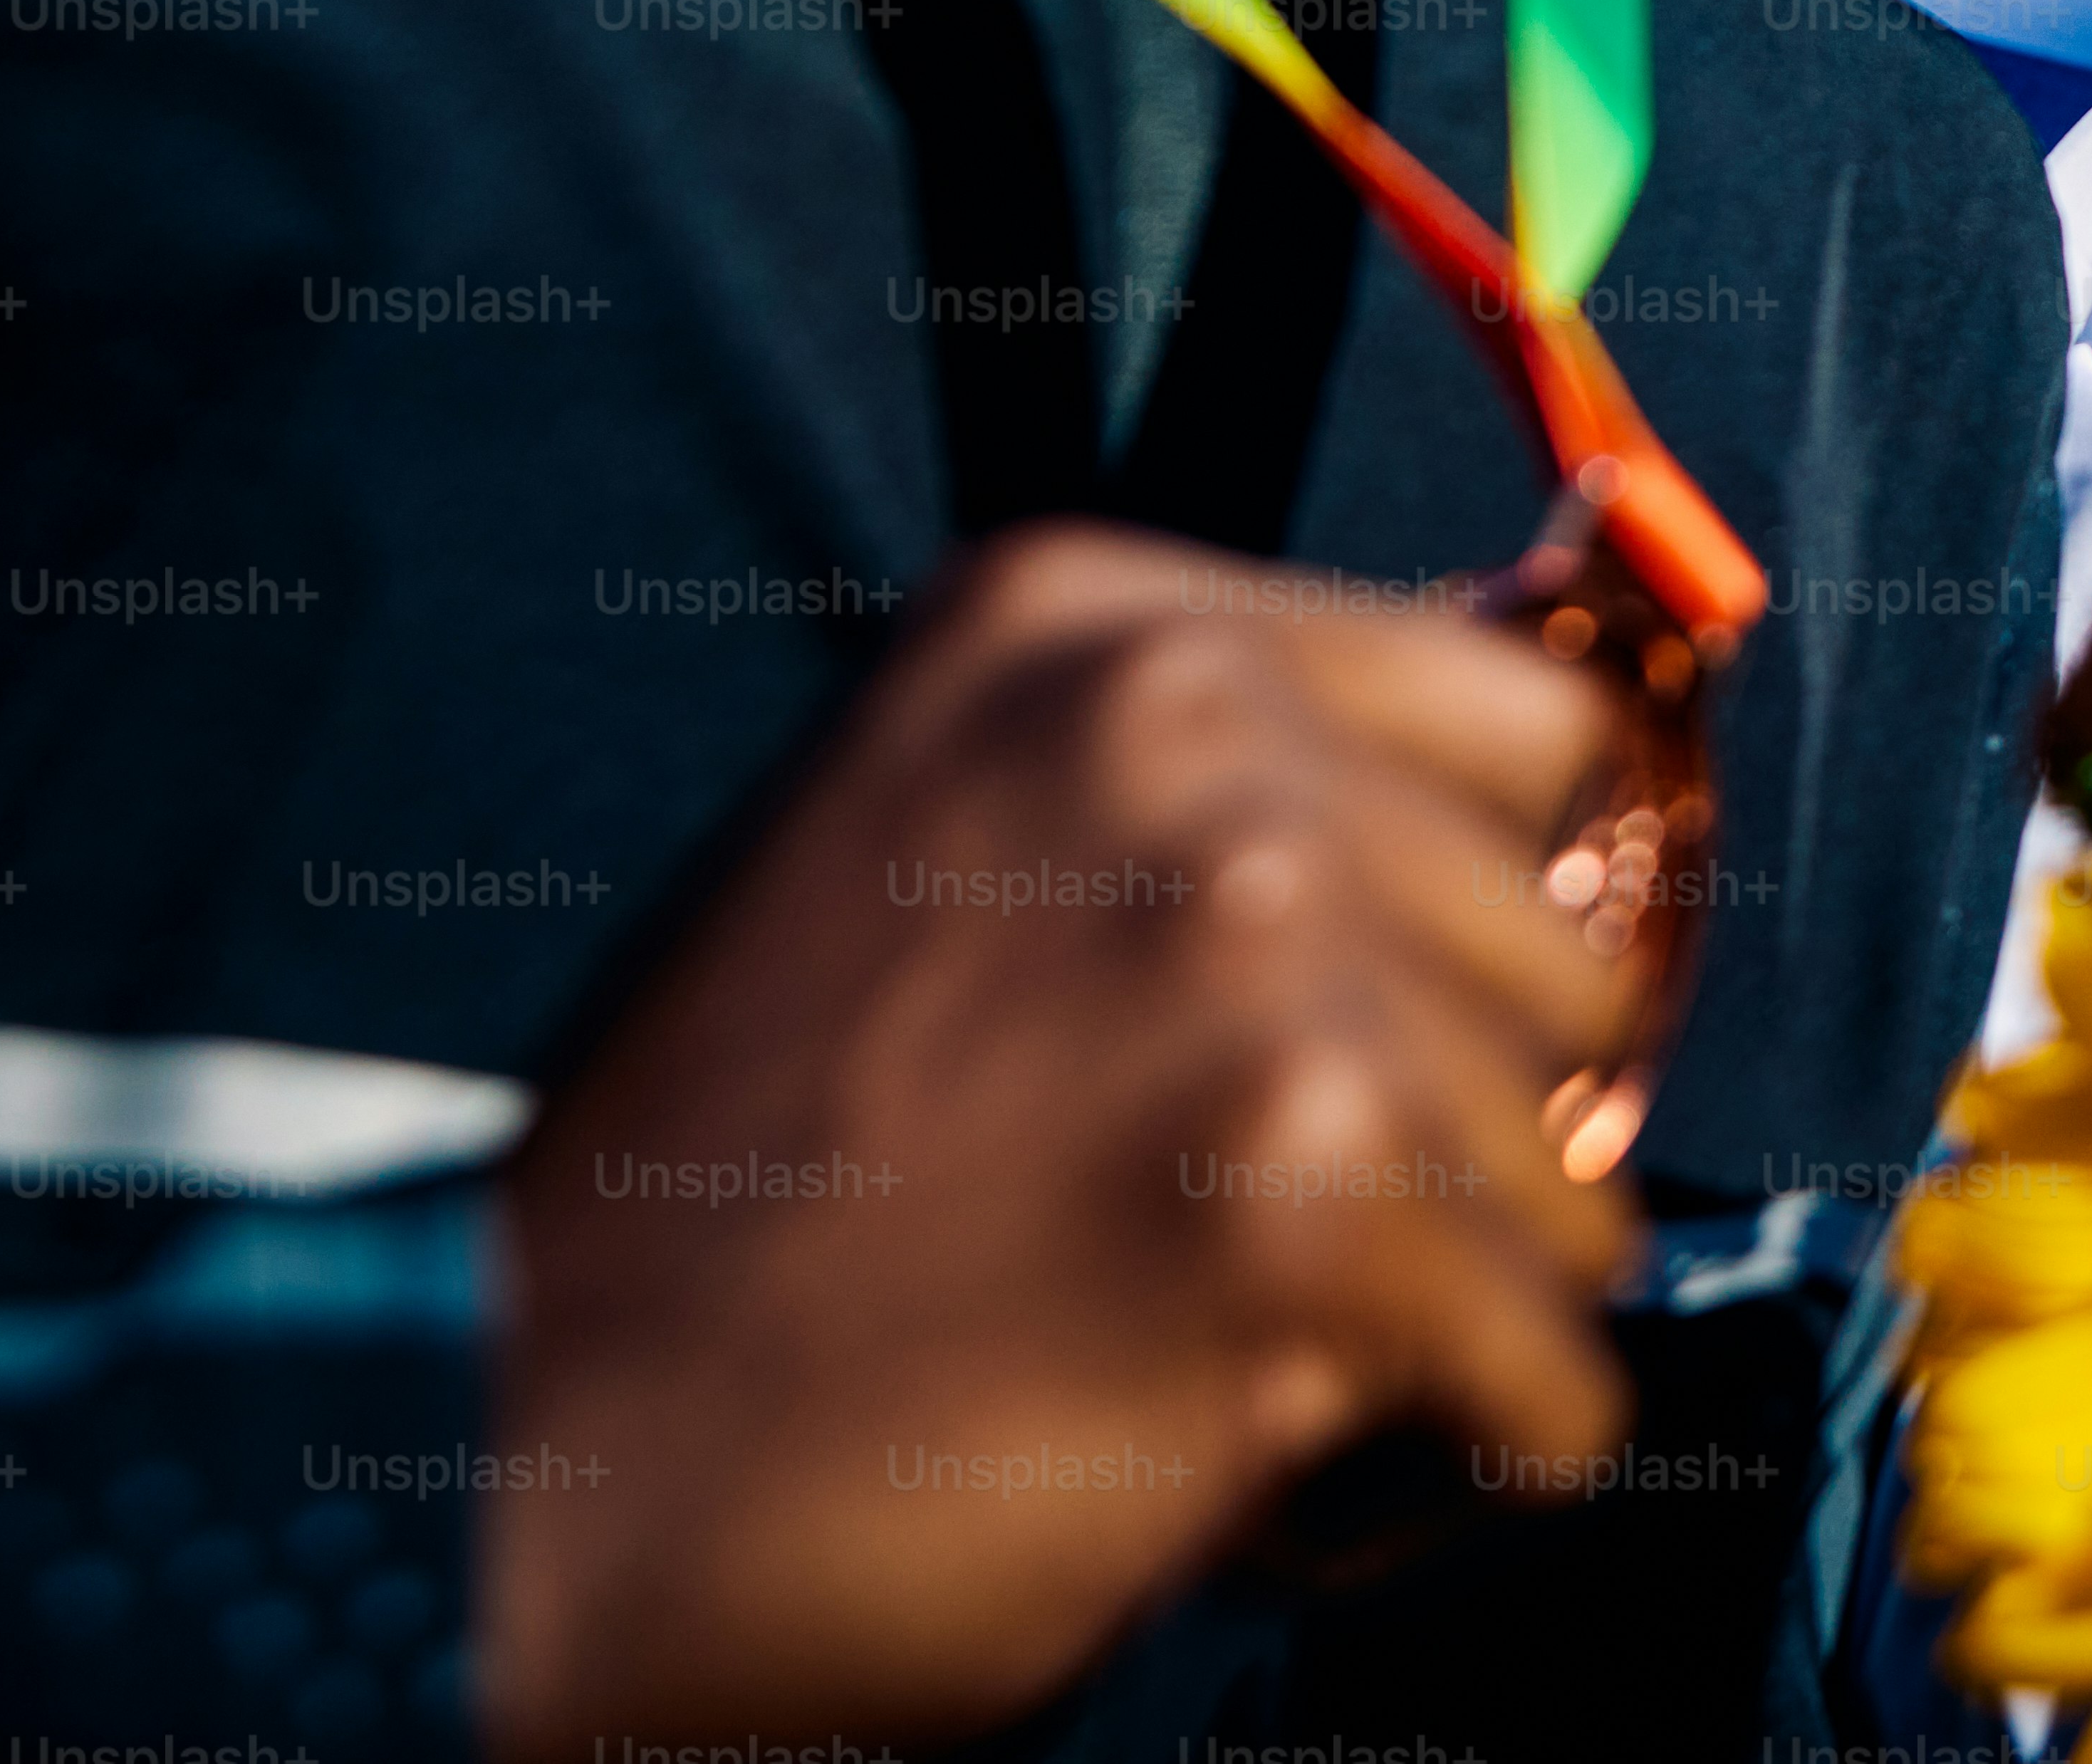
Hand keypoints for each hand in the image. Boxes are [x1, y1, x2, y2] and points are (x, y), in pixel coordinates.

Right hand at [479, 523, 1650, 1755]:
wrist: (518, 1438)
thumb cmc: (717, 1183)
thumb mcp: (931, 845)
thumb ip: (1185, 812)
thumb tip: (1477, 867)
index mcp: (1101, 632)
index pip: (1522, 723)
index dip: (1501, 900)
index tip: (1449, 1009)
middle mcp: (1199, 751)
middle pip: (1563, 959)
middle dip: (1482, 1123)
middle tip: (1323, 1227)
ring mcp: (1260, 968)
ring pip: (1573, 1177)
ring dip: (1471, 1294)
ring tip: (1290, 1347)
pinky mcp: (1304, 1203)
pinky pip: (1551, 1364)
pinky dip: (1488, 1439)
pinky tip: (1344, 1458)